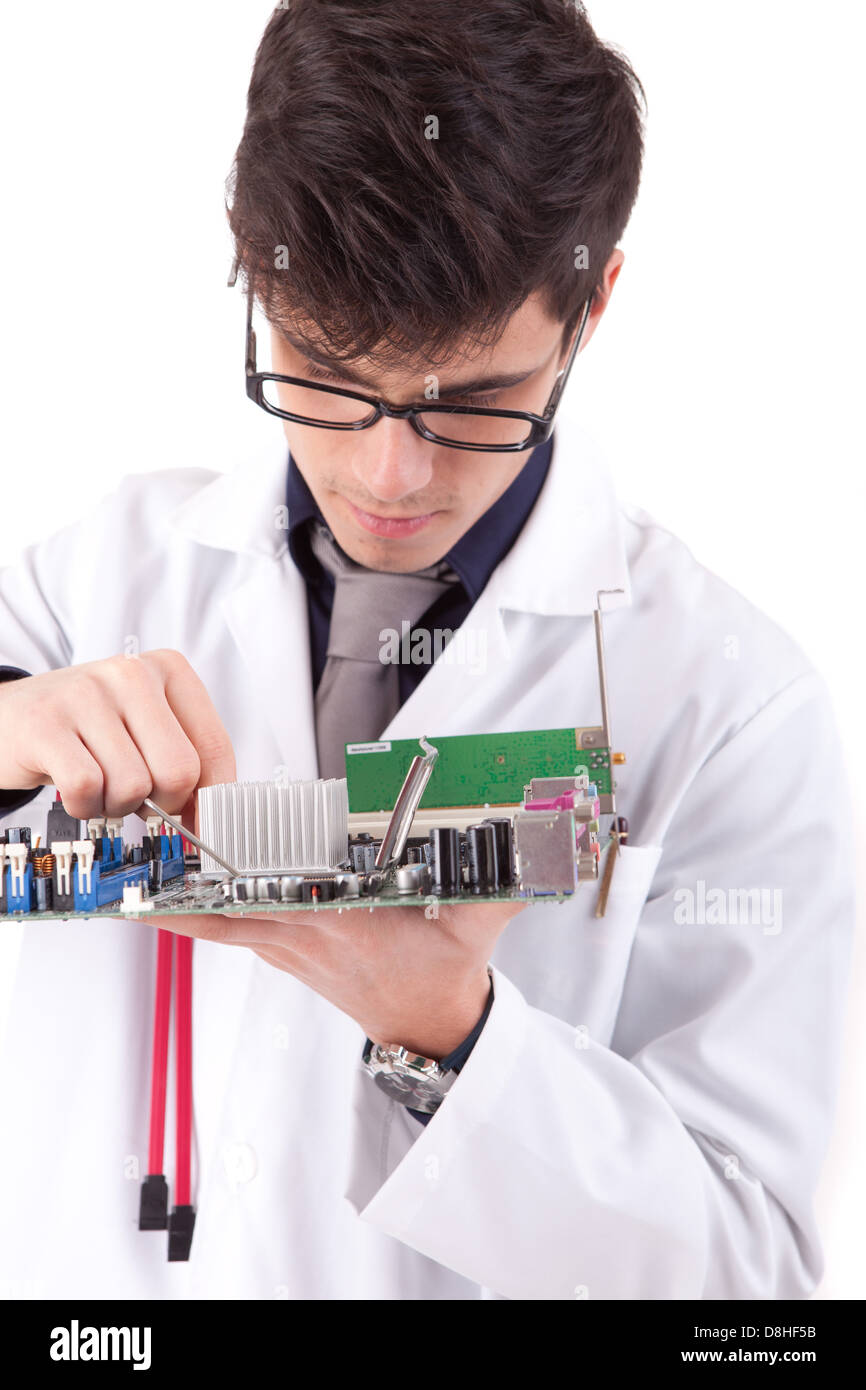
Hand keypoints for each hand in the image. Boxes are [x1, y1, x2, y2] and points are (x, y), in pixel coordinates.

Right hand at [0, 649, 235, 819]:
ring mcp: (86, 694)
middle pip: (179, 771)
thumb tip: (212, 818)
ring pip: (133, 786)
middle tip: (137, 797)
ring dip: (115, 804)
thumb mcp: (143, 728)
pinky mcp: (46, 723)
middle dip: (160, 804)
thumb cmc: (87, 728)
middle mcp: (130, 673)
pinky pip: (87, 788)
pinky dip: (83, 805)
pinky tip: (75, 790)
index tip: (202, 826)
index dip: (212, 800)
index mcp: (168, 669)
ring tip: (98, 783)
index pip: (215, 747)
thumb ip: (185, 761)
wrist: (11, 714)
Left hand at [149, 896, 525, 1057]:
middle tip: (134, 861)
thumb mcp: (480, 918)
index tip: (191, 860)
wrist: (431, 1024)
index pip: (276, 897)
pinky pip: (228, 932)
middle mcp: (305, 934)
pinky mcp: (285, 953)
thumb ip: (507, 874)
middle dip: (180, 889)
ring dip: (179, 901)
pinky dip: (197, 917)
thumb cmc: (447, 969)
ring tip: (132, 877)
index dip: (228, 884)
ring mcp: (289, 948)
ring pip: (218, 923)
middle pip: (226, 910)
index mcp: (342, 921)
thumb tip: (543, 839)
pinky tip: (168, 901)